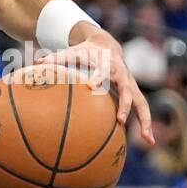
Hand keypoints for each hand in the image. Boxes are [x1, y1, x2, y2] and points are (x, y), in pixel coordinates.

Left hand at [36, 24, 154, 145]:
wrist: (107, 45)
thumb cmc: (86, 51)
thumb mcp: (73, 52)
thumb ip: (56, 58)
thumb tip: (37, 63)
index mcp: (106, 64)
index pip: (102, 70)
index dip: (98, 77)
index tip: (92, 86)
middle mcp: (122, 74)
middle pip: (127, 90)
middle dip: (125, 104)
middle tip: (120, 119)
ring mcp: (130, 85)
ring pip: (141, 103)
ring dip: (145, 120)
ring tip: (148, 139)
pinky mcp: (134, 93)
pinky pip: (142, 110)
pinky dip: (146, 124)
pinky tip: (149, 142)